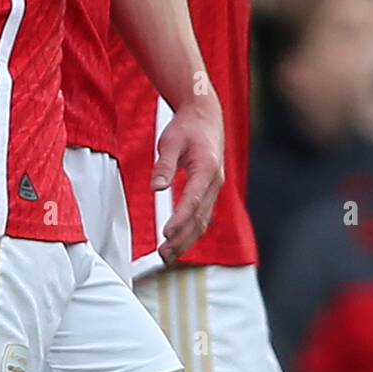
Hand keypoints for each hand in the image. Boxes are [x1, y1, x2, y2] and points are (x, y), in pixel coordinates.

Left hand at [151, 97, 224, 264]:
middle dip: (183, 239)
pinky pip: (204, 216)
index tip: (166, 234)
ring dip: (187, 240)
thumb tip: (157, 188)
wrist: (205, 117)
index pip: (193, 201)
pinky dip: (192, 231)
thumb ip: (164, 165)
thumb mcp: (170, 141)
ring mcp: (215, 188)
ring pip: (204, 221)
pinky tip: (180, 242)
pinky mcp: (211, 191)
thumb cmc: (187, 127)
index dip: (180, 220)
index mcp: (207, 169)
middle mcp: (215, 182)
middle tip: (164, 254)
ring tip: (169, 255)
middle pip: (200, 217)